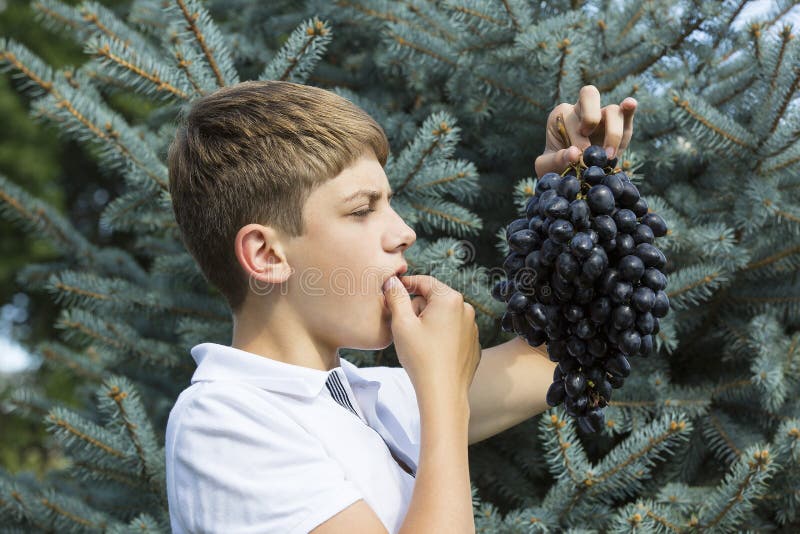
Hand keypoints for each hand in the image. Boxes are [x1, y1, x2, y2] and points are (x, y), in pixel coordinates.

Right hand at [382, 274, 480, 402]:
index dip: (406, 284)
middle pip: (435, 298)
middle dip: (418, 307)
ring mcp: (472, 327)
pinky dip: (441, 336)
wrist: (443, 393)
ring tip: (418, 343)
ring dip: (429, 322)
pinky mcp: (473, 344)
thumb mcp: (402, 323)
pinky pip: (453, 332)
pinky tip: (431, 352)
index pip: (425, 281)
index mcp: (449, 299)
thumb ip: (396, 296)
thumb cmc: (421, 357)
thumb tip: (392, 280)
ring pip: (444, 315)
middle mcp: (466, 309)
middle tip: (406, 327)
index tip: (392, 291)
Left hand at [534, 85, 637, 177]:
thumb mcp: (548, 167)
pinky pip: (626, 113)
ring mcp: (603, 116)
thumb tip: (574, 154)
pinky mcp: (621, 126)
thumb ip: (556, 160)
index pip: (569, 114)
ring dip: (612, 133)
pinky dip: (629, 109)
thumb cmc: (558, 166)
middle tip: (588, 146)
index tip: (578, 156)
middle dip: (590, 117)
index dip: (575, 136)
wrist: (575, 178)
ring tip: (608, 157)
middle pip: (589, 95)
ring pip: (613, 110)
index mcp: (561, 115)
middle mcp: (582, 110)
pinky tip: (630, 104)